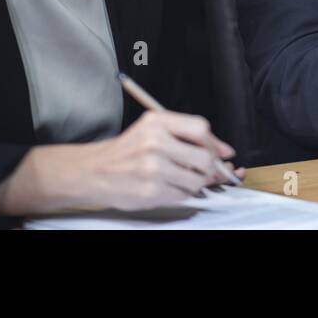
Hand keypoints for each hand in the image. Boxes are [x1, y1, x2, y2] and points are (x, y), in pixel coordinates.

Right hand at [0, 111, 243, 215]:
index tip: (220, 153)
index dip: (214, 143)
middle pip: (204, 157)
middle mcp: (154, 142)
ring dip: (196, 183)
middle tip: (202, 171)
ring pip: (197, 179)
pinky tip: (168, 187)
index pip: (201, 128)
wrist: (93, 172)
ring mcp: (152, 168)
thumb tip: (225, 153)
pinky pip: (183, 195)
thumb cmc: (127, 152)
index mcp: (156, 122)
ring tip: (181, 179)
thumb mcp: (152, 131)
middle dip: (209, 168)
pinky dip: (182, 194)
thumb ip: (187, 136)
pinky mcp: (150, 191)